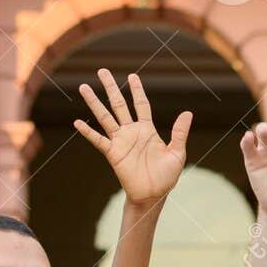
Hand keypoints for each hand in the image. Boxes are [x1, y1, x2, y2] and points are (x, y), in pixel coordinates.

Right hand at [75, 71, 190, 204]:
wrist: (153, 195)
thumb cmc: (166, 176)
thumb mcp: (177, 153)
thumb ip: (179, 133)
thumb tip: (188, 113)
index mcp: (147, 130)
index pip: (141, 105)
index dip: (137, 90)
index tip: (132, 76)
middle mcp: (132, 132)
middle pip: (119, 104)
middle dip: (111, 88)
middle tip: (102, 71)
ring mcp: (121, 141)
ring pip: (105, 117)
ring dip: (94, 102)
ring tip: (83, 87)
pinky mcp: (113, 154)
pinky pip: (98, 140)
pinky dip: (88, 132)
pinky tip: (78, 122)